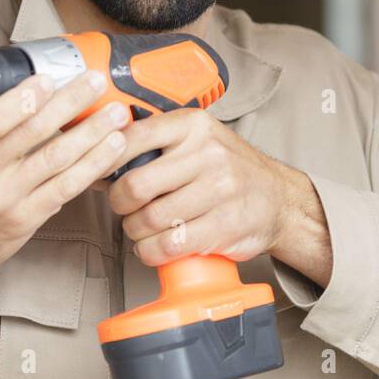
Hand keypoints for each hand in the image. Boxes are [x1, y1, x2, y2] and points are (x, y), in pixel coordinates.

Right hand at [0, 70, 129, 270]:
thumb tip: (28, 86)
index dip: (21, 100)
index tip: (48, 79)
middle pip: (33, 133)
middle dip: (70, 103)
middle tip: (95, 83)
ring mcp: (8, 198)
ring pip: (57, 158)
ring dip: (91, 132)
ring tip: (115, 114)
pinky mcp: (27, 217)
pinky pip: (67, 186)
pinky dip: (93, 163)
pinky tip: (112, 147)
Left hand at [106, 108, 297, 266]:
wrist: (280, 200)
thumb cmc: (229, 169)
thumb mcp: (198, 139)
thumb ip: (157, 143)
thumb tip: (99, 158)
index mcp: (193, 126)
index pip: (133, 137)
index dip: (106, 159)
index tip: (100, 174)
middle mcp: (207, 153)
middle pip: (135, 185)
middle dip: (119, 203)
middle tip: (125, 207)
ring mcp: (218, 190)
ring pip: (148, 219)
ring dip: (134, 231)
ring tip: (141, 228)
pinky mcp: (223, 225)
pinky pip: (168, 245)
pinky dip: (150, 252)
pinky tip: (154, 247)